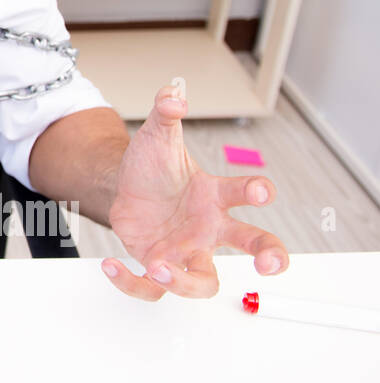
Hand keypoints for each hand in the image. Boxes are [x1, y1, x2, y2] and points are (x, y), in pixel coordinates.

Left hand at [102, 82, 287, 300]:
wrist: (124, 187)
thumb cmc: (152, 167)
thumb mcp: (156, 136)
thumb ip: (165, 113)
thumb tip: (173, 93)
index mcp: (214, 196)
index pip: (245, 193)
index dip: (258, 191)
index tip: (262, 190)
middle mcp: (207, 228)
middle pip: (252, 245)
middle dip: (269, 255)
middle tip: (272, 264)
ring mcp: (184, 251)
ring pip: (204, 282)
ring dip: (186, 281)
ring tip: (159, 266)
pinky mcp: (157, 264)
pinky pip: (152, 288)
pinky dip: (132, 283)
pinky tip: (110, 265)